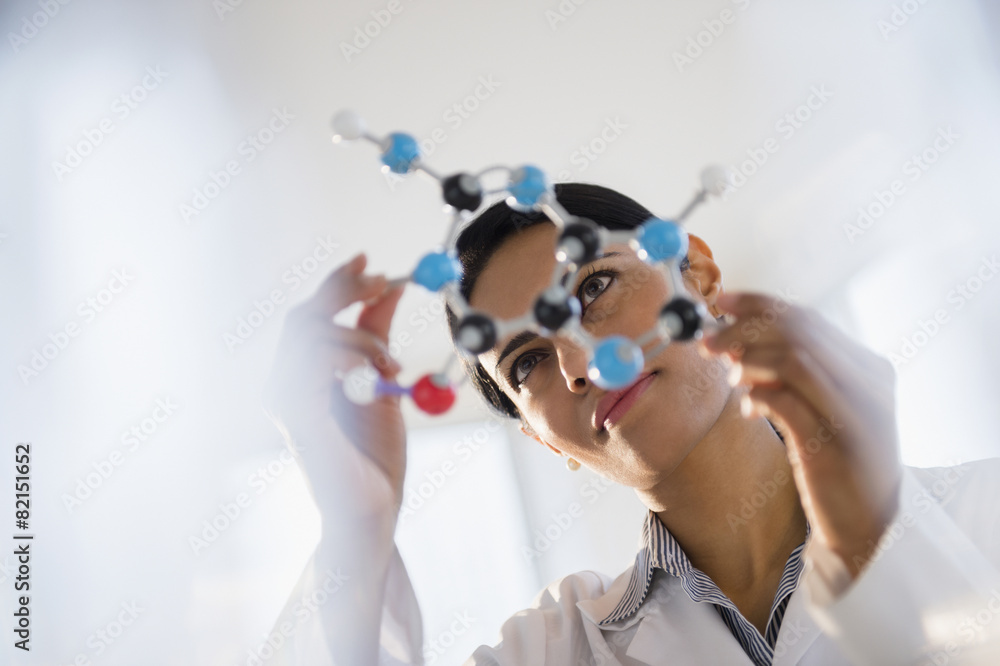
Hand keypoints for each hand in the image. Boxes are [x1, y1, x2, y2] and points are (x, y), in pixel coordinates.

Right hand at [263, 253, 407, 535]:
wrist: (372, 510)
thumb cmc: (374, 456)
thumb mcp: (383, 383)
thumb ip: (377, 338)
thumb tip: (388, 292)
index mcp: (304, 375)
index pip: (311, 316)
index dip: (336, 284)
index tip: (369, 260)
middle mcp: (284, 383)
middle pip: (303, 315)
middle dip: (344, 290)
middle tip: (383, 280)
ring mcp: (283, 398)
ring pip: (311, 333)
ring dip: (359, 336)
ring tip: (391, 364)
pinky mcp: (292, 414)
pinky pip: (313, 362)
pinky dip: (348, 357)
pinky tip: (374, 375)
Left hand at [700, 291, 902, 577]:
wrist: (866, 523)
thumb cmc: (836, 460)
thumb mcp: (821, 407)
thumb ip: (792, 373)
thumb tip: (737, 340)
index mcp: (867, 367)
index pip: (806, 318)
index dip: (758, 305)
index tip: (720, 303)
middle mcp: (868, 383)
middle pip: (797, 331)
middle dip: (743, 329)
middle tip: (707, 341)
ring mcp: (854, 412)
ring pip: (794, 359)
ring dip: (748, 361)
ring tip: (730, 377)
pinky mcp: (834, 443)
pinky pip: (787, 403)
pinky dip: (758, 396)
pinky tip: (748, 409)